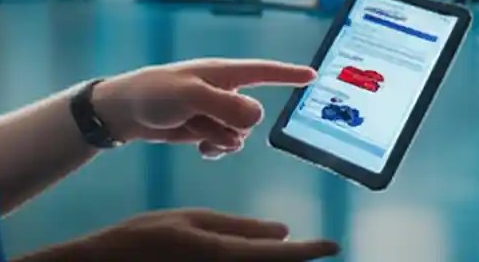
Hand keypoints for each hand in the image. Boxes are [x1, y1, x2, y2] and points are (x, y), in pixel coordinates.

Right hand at [24, 208, 339, 261]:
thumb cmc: (144, 237)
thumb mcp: (191, 221)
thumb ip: (237, 228)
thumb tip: (282, 231)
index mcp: (222, 255)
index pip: (279, 256)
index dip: (309, 251)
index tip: (333, 244)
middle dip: (296, 260)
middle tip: (318, 248)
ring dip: (274, 261)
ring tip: (289, 250)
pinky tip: (256, 254)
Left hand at [94, 58, 315, 157]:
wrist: (125, 112)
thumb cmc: (155, 93)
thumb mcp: (190, 96)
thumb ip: (225, 105)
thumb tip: (258, 116)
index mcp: (223, 74)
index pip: (264, 72)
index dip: (289, 74)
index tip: (313, 75)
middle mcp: (224, 91)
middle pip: (252, 114)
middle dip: (237, 126)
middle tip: (207, 125)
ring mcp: (215, 111)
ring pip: (240, 132)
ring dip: (225, 140)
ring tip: (200, 138)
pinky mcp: (204, 128)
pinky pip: (226, 143)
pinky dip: (218, 149)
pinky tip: (201, 149)